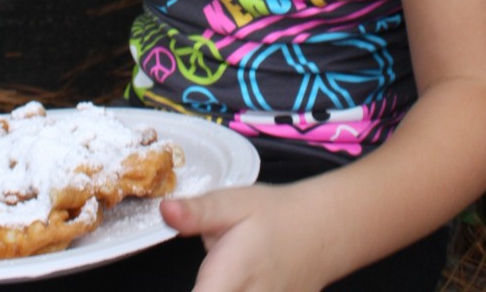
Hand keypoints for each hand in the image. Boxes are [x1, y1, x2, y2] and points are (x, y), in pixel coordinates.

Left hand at [161, 184, 328, 291]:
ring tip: (220, 271)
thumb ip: (198, 213)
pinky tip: (231, 281)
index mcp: (228, 279)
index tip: (170, 285)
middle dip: (204, 289)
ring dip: (215, 289)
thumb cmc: (273, 215)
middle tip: (207, 269)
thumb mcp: (233, 202)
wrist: (321, 231)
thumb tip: (165, 211)